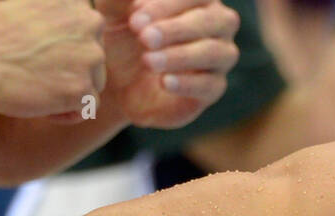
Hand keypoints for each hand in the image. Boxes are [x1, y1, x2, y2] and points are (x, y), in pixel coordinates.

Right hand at [0, 0, 106, 117]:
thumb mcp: (26, 8)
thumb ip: (55, 17)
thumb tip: (63, 38)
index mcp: (74, 0)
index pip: (87, 34)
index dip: (64, 48)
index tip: (36, 51)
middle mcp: (89, 22)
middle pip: (94, 60)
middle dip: (70, 72)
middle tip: (34, 72)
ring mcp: (89, 55)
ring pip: (93, 83)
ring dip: (69, 92)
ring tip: (36, 87)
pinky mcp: (83, 87)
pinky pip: (89, 108)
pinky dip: (67, 113)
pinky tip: (42, 105)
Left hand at [97, 0, 239, 128]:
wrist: (119, 82)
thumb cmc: (122, 36)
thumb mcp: (114, 11)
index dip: (166, 6)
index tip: (134, 18)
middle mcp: (217, 24)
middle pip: (212, 21)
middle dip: (176, 29)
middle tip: (144, 38)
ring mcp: (220, 56)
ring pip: (214, 52)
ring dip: (181, 56)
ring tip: (148, 62)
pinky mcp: (214, 88)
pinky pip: (210, 85)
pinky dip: (187, 83)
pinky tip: (164, 82)